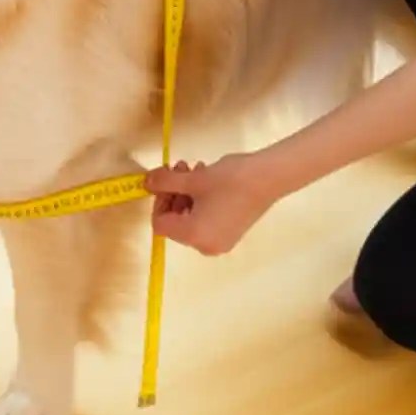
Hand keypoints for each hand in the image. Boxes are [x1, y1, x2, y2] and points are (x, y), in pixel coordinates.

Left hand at [145, 154, 279, 255]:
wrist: (270, 178)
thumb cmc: (229, 180)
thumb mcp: (191, 179)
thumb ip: (164, 182)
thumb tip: (145, 182)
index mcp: (193, 236)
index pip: (160, 224)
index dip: (158, 200)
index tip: (164, 179)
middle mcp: (206, 246)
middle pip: (175, 222)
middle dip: (173, 194)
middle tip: (179, 168)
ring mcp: (221, 241)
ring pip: (190, 219)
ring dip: (187, 194)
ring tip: (195, 169)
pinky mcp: (232, 233)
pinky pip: (206, 220)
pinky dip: (201, 202)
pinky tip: (207, 180)